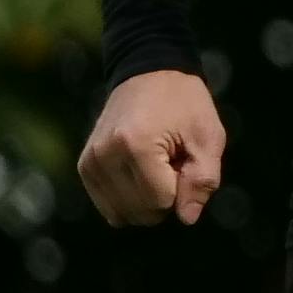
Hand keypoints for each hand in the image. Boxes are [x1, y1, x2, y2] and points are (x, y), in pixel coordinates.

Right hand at [78, 69, 227, 228]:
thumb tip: (186, 219)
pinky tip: (139, 172)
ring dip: (146, 198)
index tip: (185, 159)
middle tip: (171, 160)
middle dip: (165, 195)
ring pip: (123, 213)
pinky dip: (129, 198)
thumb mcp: (208, 137)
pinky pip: (108, 206)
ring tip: (155, 164)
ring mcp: (90, 161)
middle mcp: (105, 154)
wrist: (149, 73)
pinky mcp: (85, 166)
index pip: (162, 201)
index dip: (183, 188)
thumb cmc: (185, 104)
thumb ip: (202, 180)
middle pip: (141, 211)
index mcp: (136, 144)